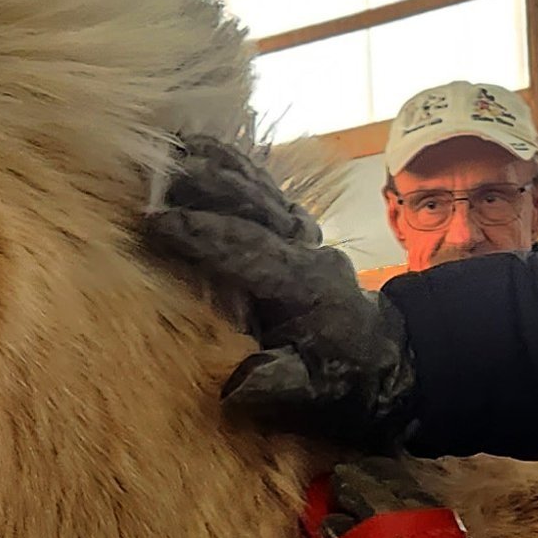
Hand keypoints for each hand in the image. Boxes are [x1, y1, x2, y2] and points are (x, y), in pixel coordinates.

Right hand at [143, 136, 417, 449]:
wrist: (384, 356)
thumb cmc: (343, 377)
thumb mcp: (316, 391)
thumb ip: (279, 383)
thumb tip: (234, 387)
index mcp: (307, 284)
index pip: (250, 249)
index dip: (203, 234)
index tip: (156, 223)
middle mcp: (306, 248)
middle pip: (253, 204)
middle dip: (203, 186)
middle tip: (153, 174)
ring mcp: (303, 233)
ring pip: (258, 188)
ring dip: (214, 167)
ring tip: (169, 146)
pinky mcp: (296, 228)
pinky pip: (263, 187)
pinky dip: (232, 164)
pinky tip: (198, 145)